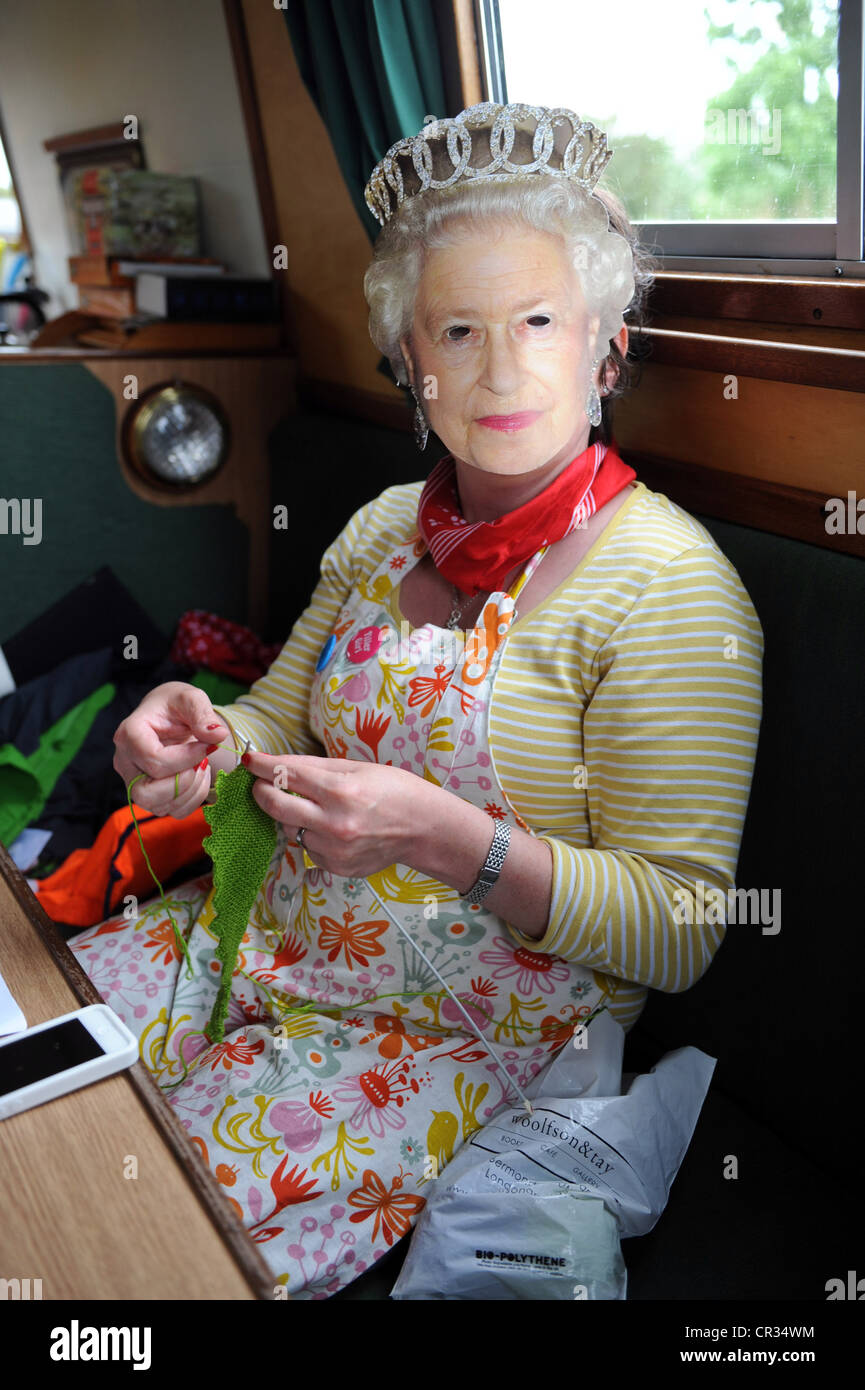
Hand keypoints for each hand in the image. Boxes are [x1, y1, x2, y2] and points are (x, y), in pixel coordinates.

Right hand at [113, 681, 230, 818]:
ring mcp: (134, 781)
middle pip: (145, 793)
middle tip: (201, 762)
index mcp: (130, 734)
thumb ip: (203, 714)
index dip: (186, 758)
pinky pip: (171, 811)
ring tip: (202, 765)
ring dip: (191, 791)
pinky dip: (192, 799)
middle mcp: (126, 762)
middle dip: (183, 782)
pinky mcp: (148, 795)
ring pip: (158, 806)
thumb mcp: (191, 698)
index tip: (207, 746)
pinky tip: (198, 777)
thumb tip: (218, 735)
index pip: (153, 759)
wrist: (169, 716)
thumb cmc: (176, 705)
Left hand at [244, 750, 431, 877]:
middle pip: (276, 807)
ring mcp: (335, 850)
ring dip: (294, 817)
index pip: (288, 776)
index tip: (250, 760)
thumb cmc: (393, 790)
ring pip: (291, 829)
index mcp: (341, 792)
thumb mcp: (355, 768)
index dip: (263, 766)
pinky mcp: (336, 868)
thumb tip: (275, 763)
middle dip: (262, 792)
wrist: (424, 828)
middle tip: (261, 785)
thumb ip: (312, 767)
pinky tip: (334, 829)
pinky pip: (308, 848)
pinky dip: (312, 836)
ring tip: (319, 809)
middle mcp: (335, 824)